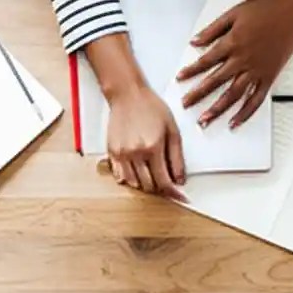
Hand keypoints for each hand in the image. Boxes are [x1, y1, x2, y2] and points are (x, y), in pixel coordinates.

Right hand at [106, 84, 186, 200]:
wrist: (128, 94)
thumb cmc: (151, 108)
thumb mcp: (172, 130)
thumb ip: (177, 157)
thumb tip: (180, 180)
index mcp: (152, 147)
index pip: (164, 181)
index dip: (173, 193)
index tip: (180, 198)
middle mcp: (135, 153)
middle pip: (148, 186)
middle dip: (159, 188)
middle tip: (166, 181)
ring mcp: (121, 154)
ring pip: (134, 184)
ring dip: (145, 183)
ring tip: (151, 172)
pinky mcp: (112, 152)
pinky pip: (120, 176)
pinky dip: (130, 178)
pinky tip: (138, 169)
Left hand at [177, 0, 292, 127]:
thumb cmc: (267, 9)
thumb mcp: (234, 14)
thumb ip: (213, 30)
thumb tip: (196, 41)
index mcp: (233, 43)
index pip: (206, 61)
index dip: (191, 71)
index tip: (180, 79)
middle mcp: (244, 60)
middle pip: (216, 81)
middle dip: (198, 94)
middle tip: (186, 104)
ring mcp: (257, 71)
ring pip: (234, 95)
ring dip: (218, 109)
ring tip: (206, 120)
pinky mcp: (269, 77)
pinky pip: (256, 99)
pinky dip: (245, 113)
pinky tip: (235, 122)